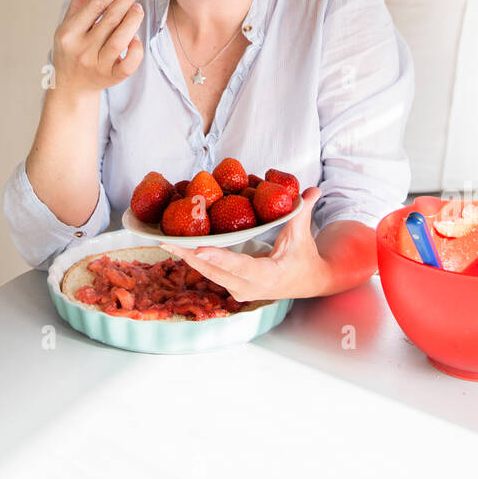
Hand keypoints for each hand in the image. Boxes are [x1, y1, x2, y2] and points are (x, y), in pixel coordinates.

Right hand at [52, 0, 144, 94]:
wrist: (71, 84)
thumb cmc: (73, 46)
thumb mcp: (70, 21)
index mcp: (69, 32)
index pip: (95, 3)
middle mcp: (81, 50)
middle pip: (110, 19)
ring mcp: (97, 65)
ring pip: (121, 39)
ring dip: (133, 19)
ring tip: (137, 8)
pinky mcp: (111, 78)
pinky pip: (129, 62)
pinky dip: (136, 47)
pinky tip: (135, 37)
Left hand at [162, 186, 328, 301]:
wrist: (307, 283)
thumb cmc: (304, 258)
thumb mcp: (302, 235)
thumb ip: (303, 210)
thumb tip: (311, 188)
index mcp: (268, 277)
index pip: (241, 267)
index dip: (219, 258)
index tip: (199, 249)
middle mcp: (249, 288)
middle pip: (214, 271)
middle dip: (190, 256)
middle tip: (168, 241)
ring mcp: (238, 290)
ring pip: (208, 273)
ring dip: (187, 257)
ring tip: (165, 241)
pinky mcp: (232, 286)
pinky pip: (210, 272)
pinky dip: (194, 258)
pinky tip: (177, 246)